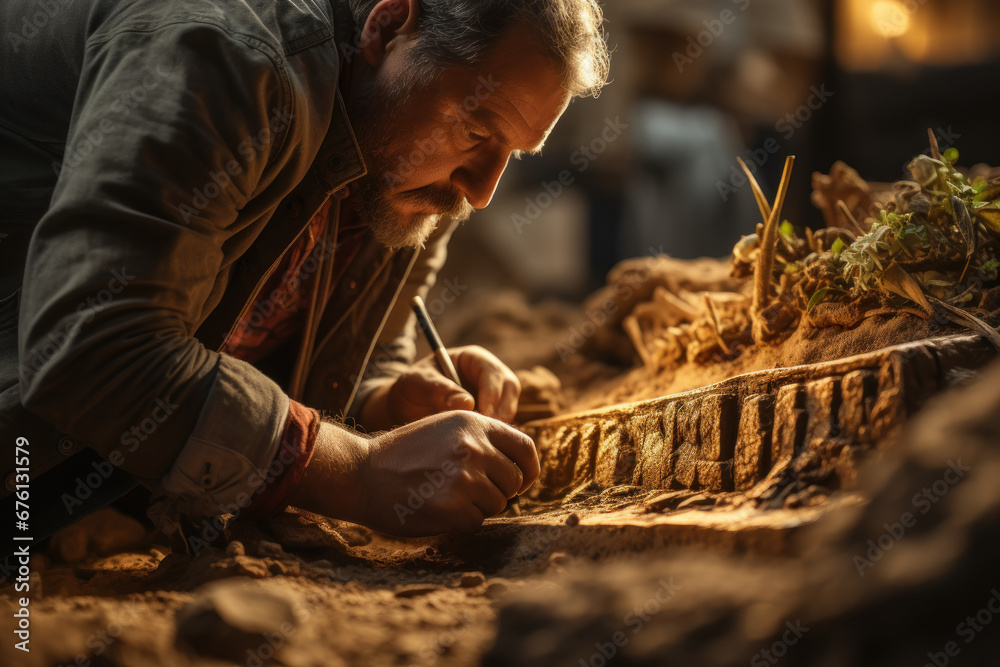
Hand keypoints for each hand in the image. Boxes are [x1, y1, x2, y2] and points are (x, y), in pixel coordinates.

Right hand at [288, 411, 538, 535]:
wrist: (363, 473)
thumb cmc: (405, 454)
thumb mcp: (446, 428)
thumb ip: (482, 439)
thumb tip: (520, 465)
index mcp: (475, 423)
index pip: (525, 448)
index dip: (528, 469)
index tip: (522, 481)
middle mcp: (474, 447)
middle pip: (513, 481)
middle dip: (497, 491)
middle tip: (467, 491)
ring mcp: (465, 478)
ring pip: (497, 503)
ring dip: (477, 506)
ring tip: (446, 495)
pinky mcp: (454, 507)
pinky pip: (477, 522)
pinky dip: (461, 522)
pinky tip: (437, 508)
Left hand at [360, 345, 520, 430]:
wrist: (407, 406)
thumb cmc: (413, 387)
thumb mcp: (420, 382)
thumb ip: (440, 390)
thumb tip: (467, 404)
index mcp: (474, 359)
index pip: (494, 373)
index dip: (492, 393)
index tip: (484, 414)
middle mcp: (489, 376)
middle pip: (510, 389)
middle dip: (503, 410)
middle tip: (489, 431)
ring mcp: (493, 396)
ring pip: (509, 409)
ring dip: (501, 425)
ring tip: (482, 441)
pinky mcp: (491, 416)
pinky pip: (502, 425)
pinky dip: (496, 435)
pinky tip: (482, 447)